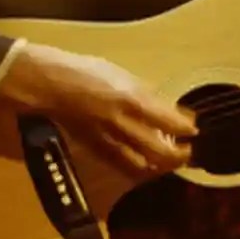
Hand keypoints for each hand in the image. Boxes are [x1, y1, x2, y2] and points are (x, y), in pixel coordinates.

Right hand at [0, 42, 198, 174]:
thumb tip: (165, 108)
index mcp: (132, 98)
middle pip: (160, 151)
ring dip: (160, 165)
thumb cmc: (82, 71)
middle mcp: (123, 124)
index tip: (194, 128)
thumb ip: (143, 93)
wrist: (45, 85)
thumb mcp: (119, 73)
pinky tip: (145, 162)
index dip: (186, 128)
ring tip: (170, 160)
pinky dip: (138, 166)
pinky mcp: (94, 150)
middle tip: (189, 151)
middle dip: (179, 155)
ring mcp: (107, 140)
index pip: (170, 121)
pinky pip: (122, 165)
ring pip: (142, 164)